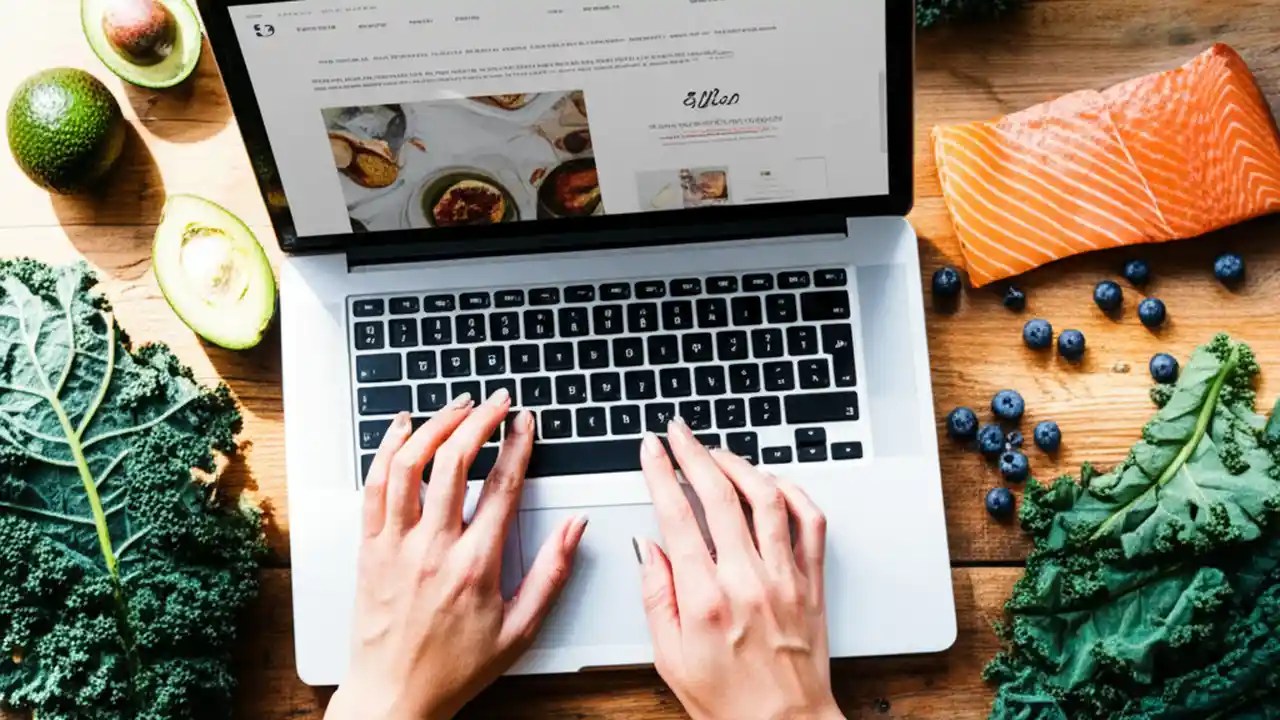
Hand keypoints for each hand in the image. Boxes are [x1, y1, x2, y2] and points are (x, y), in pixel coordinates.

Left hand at [326, 390, 587, 719]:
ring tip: (456, 407)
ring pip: (410, 465)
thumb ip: (552, 573)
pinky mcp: (368, 549)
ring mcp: (395, 545)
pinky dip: (387, 451)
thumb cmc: (455, 668)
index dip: (518, 444)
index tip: (526, 422)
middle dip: (479, 420)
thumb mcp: (521, 629)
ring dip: (435, 426)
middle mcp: (433, 548)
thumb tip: (576, 528)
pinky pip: (373, 487)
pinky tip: (402, 430)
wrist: (394, 696)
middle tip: (496, 403)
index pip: (502, 486)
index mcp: (476, 566)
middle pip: (455, 461)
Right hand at [636, 419, 841, 719]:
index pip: (677, 516)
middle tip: (678, 431)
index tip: (651, 449)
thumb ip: (657, 597)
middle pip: (719, 495)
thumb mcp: (670, 658)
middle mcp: (749, 581)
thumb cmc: (728, 702)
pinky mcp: (813, 581)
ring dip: (739, 464)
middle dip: (694, 453)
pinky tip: (772, 482)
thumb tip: (649, 547)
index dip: (661, 473)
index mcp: (707, 600)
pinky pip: (811, 521)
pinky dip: (792, 492)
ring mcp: (786, 577)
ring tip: (717, 451)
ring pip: (766, 498)